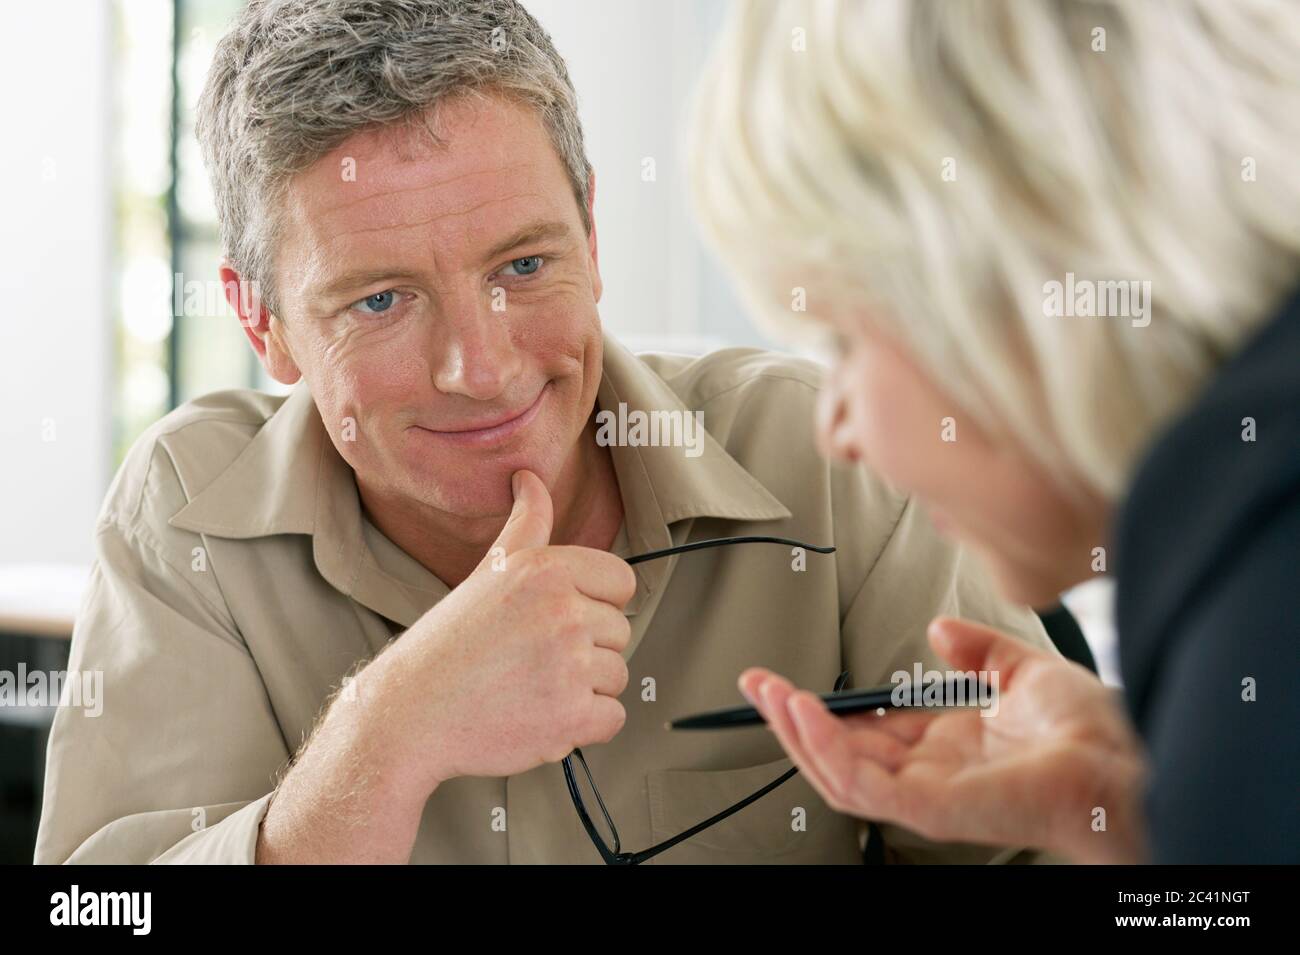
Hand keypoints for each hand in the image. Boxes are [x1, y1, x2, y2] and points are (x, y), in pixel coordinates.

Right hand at [361, 469, 636, 791]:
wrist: (411, 713)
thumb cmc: (449, 645)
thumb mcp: (489, 570)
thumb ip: (526, 524)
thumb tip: (530, 480)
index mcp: (546, 570)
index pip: (621, 581)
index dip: (596, 604)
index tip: (560, 620)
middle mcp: (562, 612)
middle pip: (620, 631)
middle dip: (586, 650)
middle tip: (532, 658)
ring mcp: (569, 665)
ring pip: (617, 675)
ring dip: (584, 689)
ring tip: (532, 686)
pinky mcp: (572, 716)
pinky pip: (612, 718)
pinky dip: (584, 726)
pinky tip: (542, 715)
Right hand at [739, 617, 1148, 862]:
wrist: (1123, 759)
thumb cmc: (1090, 732)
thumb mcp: (1022, 670)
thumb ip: (978, 650)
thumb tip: (939, 631)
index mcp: (946, 747)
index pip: (865, 732)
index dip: (823, 707)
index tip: (790, 681)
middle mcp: (929, 774)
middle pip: (839, 754)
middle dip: (791, 719)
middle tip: (757, 685)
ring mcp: (927, 795)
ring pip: (838, 773)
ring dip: (798, 734)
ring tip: (770, 697)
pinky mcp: (931, 807)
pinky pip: (862, 785)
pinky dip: (827, 749)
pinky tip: (807, 713)